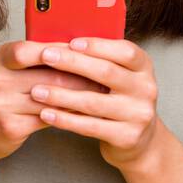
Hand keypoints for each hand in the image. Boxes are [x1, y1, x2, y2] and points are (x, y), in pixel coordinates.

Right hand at [0, 40, 107, 163]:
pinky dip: (68, 115)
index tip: (91, 53)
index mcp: (2, 58)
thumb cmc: (4, 94)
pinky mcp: (10, 126)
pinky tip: (84, 113)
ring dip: (80, 97)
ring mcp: (2, 104)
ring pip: (51, 98)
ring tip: (101, 95)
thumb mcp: (13, 70)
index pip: (35, 49)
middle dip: (82, 76)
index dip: (64, 51)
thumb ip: (40, 60)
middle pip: (49, 75)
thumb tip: (82, 48)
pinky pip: (48, 119)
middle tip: (107, 77)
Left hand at [29, 36, 160, 169]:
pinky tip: (46, 114)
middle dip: (72, 63)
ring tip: (37, 91)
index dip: (97, 45)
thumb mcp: (120, 75)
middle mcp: (146, 89)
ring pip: (93, 102)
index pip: (125, 51)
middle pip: (106, 72)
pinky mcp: (127, 137)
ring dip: (61, 95)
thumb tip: (62, 42)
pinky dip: (65, 119)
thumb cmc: (120, 98)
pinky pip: (90, 126)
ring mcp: (138, 114)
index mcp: (144, 67)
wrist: (140, 140)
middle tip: (45, 57)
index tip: (70, 42)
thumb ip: (101, 59)